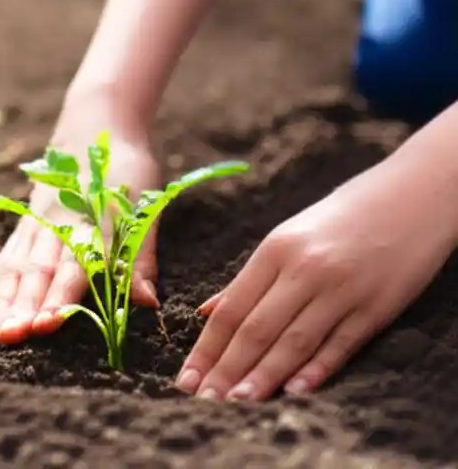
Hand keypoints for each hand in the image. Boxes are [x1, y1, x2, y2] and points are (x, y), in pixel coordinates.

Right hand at [0, 104, 159, 344]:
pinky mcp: (24, 225)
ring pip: (17, 266)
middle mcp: (58, 223)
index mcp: (93, 220)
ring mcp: (36, 223)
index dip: (60, 294)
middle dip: (22, 306)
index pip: (75, 263)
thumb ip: (142, 256)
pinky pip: (5, 258)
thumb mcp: (146, 205)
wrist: (93, 126)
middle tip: (9, 338)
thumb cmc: (127, 171)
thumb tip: (147, 302)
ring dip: (2, 302)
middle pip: (38, 269)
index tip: (47, 323)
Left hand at [176, 158, 457, 400]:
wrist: (412, 195)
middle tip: (203, 400)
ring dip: (264, 376)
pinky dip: (317, 369)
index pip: (231, 309)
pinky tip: (294, 391)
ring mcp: (342, 289)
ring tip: (238, 403)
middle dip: (227, 369)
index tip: (186, 378)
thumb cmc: (339, 219)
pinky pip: (341, 344)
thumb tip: (205, 313)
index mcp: (275, 250)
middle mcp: (305, 270)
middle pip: (257, 329)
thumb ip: (248, 279)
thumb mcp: (286, 237)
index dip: (206, 348)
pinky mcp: (377, 306)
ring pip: (295, 341)